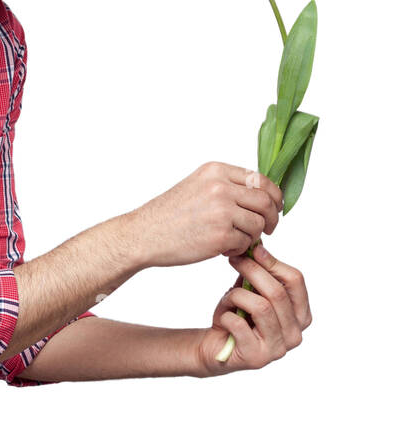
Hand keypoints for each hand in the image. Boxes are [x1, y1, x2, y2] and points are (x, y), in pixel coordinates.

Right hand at [126, 162, 283, 267]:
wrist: (144, 234)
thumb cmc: (168, 214)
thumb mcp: (198, 185)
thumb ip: (227, 185)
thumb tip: (260, 196)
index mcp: (216, 171)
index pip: (261, 179)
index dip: (274, 195)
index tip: (275, 207)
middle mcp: (221, 187)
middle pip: (266, 201)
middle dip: (271, 218)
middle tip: (268, 229)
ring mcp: (222, 211)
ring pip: (258, 224)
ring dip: (251, 236)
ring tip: (233, 240)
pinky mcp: (220, 236)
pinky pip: (245, 243)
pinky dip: (238, 249)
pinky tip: (222, 249)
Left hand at [193, 245, 310, 375]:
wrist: (215, 345)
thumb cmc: (237, 316)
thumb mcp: (250, 290)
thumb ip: (260, 273)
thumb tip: (258, 247)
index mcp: (301, 315)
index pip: (296, 281)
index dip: (274, 262)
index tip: (254, 250)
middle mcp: (295, 335)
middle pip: (277, 292)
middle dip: (253, 271)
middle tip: (234, 260)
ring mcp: (278, 349)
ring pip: (261, 307)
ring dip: (237, 296)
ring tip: (228, 298)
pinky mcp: (257, 358)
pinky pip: (240, 324)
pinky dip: (226, 315)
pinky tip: (223, 319)